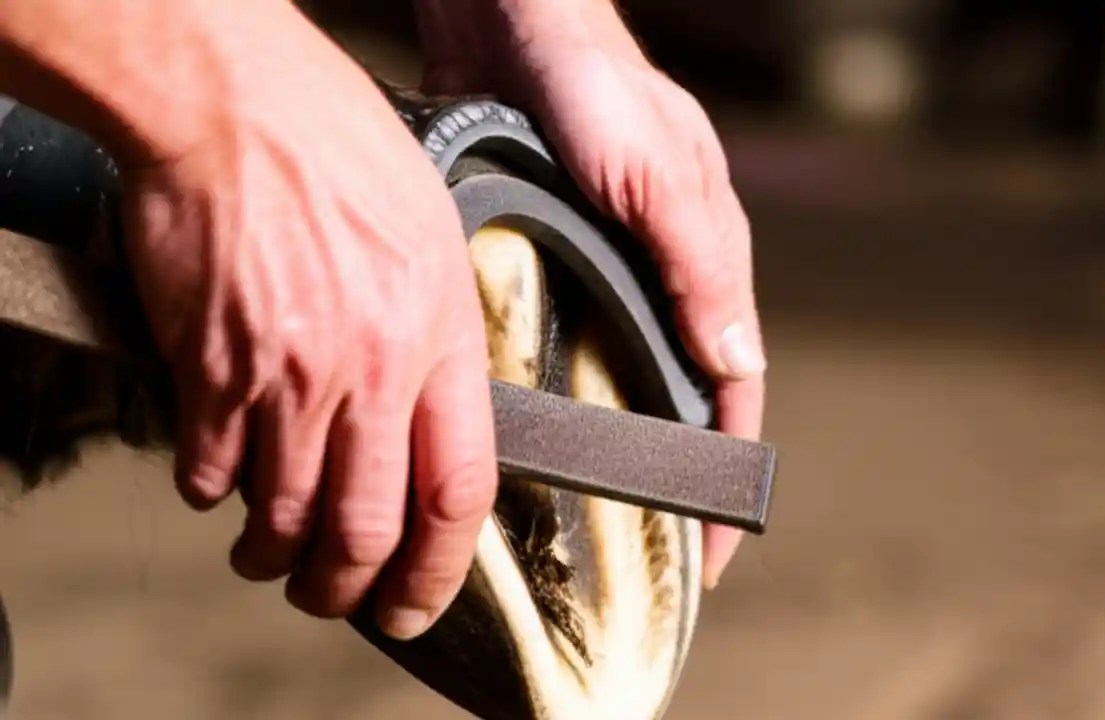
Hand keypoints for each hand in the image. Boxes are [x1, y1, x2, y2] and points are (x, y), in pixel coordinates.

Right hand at [118, 16, 496, 639]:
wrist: (238, 103)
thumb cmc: (341, 149)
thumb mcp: (434, 239)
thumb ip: (440, 337)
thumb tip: (431, 417)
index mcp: (441, 340)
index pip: (459, 491)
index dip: (439, 568)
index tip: (417, 600)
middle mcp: (371, 371)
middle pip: (366, 529)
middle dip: (347, 588)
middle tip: (333, 596)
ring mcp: (288, 375)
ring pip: (284, 515)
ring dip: (273, 555)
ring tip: (268, 556)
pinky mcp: (211, 368)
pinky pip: (210, 471)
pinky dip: (213, 493)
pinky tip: (218, 481)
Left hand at [422, 9, 766, 588]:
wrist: (507, 13)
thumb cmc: (587, 78)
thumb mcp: (653, 168)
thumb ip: (696, 262)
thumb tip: (735, 360)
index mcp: (704, 257)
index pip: (730, 391)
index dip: (722, 476)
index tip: (705, 559)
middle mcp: (660, 271)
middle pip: (677, 397)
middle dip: (667, 478)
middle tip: (632, 560)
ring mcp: (604, 265)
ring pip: (619, 377)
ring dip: (608, 443)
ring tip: (570, 518)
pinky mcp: (549, 253)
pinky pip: (563, 342)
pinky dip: (556, 396)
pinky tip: (520, 434)